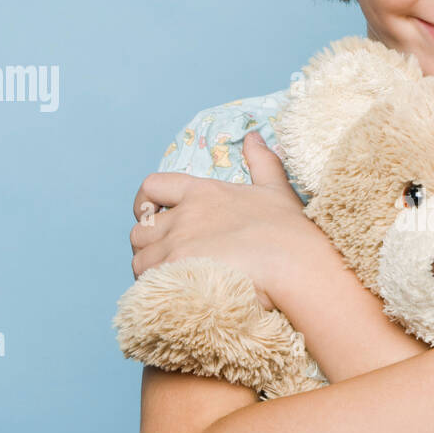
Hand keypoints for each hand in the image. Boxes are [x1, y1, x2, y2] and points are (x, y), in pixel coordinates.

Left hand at [129, 133, 308, 309]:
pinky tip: (174, 295)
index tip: (151, 215)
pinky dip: (156, 290)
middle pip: (140, 231)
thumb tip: (255, 136)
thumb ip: (262, 161)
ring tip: (173, 281)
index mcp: (202, 192)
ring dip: (151, 270)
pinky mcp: (176, 274)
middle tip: (168, 259)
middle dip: (149, 245)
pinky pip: (148, 283)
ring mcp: (177, 247)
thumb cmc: (288, 230)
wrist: (293, 264)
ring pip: (140, 260)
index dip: (144, 203)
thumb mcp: (276, 188)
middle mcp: (183, 217)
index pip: (152, 186)